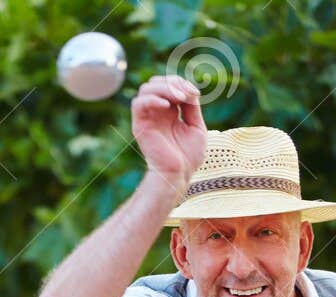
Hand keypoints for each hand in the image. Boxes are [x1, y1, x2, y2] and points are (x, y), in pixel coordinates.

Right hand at [131, 76, 206, 190]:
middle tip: (187, 95)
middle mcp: (156, 112)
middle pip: (157, 82)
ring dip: (165, 88)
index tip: (195, 94)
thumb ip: (192, 107)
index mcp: (170, 111)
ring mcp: (147, 118)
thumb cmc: (188, 157)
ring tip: (179, 99)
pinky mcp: (140, 126)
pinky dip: (152, 99)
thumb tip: (189, 90)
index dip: (182, 83)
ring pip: (147, 88)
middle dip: (174, 82)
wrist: (177, 175)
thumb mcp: (196, 127)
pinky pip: (138, 103)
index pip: (170, 85)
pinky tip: (167, 106)